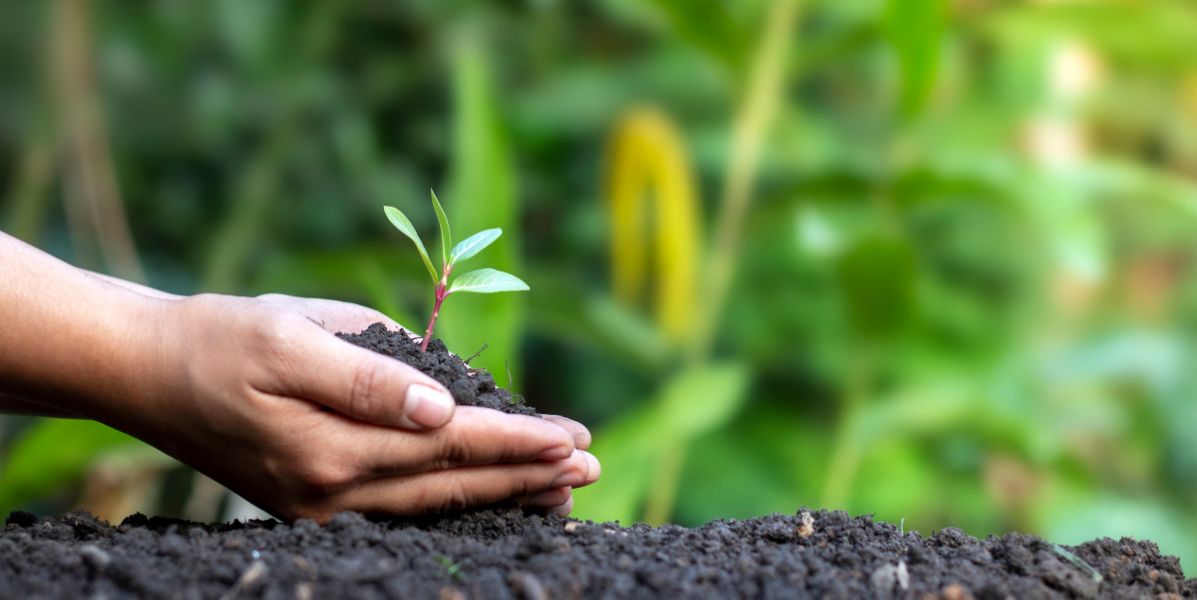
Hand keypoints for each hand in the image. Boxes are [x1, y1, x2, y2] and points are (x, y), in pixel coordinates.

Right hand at [110, 292, 598, 520]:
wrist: (148, 371)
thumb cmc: (222, 337)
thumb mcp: (291, 336)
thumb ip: (369, 376)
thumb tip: (443, 410)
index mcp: (331, 447)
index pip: (451, 445)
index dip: (517, 442)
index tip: (573, 438)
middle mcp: (332, 491)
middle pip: (452, 484)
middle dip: (526, 476)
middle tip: (590, 468)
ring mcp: (322, 506)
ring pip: (433, 505)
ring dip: (501, 495)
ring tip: (560, 490)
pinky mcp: (315, 504)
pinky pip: (404, 508)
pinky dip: (455, 500)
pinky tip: (489, 494)